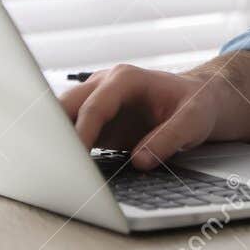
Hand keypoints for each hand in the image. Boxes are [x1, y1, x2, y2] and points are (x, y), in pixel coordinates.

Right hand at [59, 64, 224, 168]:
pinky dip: (64, 148)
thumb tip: (140, 161)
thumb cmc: (195, 103)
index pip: (94, 107)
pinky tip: (64, 169)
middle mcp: (105, 85)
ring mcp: (97, 100)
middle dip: (54, 132)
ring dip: (55, 140)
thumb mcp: (193, 121)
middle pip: (65, 106)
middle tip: (52, 164)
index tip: (73, 158)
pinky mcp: (96, 120)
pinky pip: (71, 131)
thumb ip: (169, 139)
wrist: (197, 98)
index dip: (81, 133)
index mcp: (125, 79)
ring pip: (61, 116)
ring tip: (53, 170)